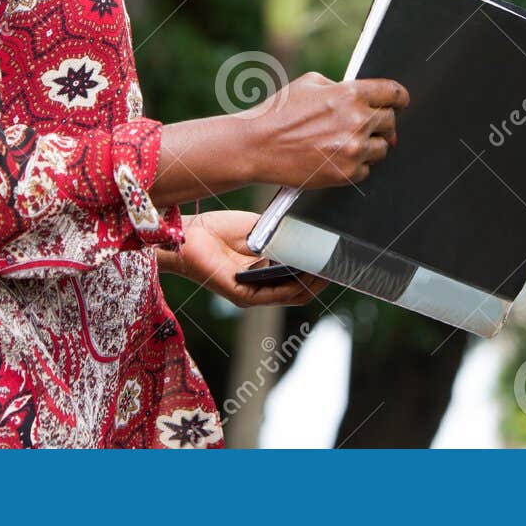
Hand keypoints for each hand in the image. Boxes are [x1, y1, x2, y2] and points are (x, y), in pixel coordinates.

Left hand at [160, 210, 328, 307]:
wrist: (188, 233)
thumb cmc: (219, 230)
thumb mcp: (259, 232)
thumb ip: (282, 238)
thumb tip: (310, 238)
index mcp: (265, 273)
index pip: (298, 280)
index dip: (319, 273)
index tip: (336, 260)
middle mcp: (260, 287)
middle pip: (299, 291)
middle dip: (320, 279)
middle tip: (337, 265)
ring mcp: (251, 294)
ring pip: (289, 295)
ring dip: (310, 284)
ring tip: (326, 268)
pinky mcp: (240, 294)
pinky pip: (272, 295)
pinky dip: (292, 285)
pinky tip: (304, 272)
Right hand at [246, 71, 409, 189]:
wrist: (256, 146)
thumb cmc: (278, 113)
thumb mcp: (310, 83)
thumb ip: (341, 88)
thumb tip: (365, 100)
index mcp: (350, 94)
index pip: (393, 93)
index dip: (399, 98)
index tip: (400, 102)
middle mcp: (356, 121)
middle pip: (390, 122)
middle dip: (380, 123)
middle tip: (364, 126)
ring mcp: (353, 150)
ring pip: (382, 148)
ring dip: (369, 145)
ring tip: (343, 143)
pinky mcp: (346, 174)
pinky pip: (366, 169)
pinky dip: (355, 165)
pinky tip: (334, 158)